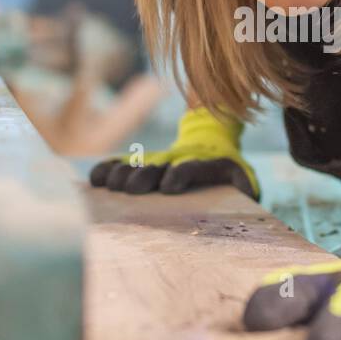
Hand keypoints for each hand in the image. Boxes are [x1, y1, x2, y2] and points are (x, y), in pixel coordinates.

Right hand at [89, 106, 258, 198]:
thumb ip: (245, 189)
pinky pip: (121, 164)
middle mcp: (177, 160)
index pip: (194, 167)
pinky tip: (94, 180)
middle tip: (133, 189)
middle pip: (159, 166)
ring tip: (109, 186)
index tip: (169, 186)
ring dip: (122, 174)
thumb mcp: (243, 180)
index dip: (181, 173)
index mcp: (205, 165)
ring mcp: (157, 161)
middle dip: (145, 176)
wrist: (210, 143)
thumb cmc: (228, 176)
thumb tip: (245, 196)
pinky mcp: (140, 165)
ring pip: (137, 165)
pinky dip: (108, 170)